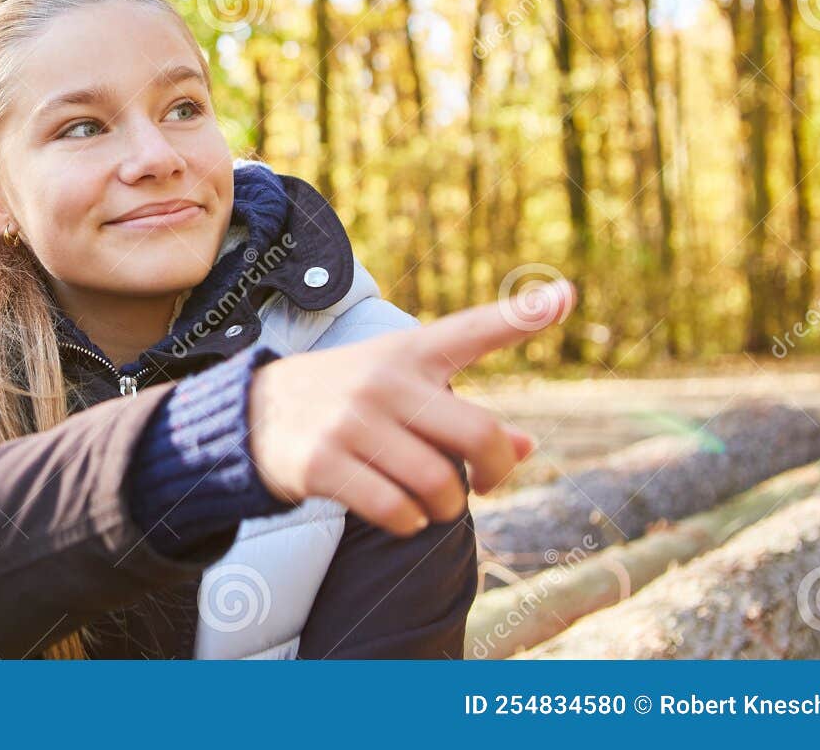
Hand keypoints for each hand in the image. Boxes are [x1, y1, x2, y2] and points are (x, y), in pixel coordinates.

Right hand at [247, 280, 573, 535]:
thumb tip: (526, 446)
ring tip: (429, 503)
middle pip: (478, 435)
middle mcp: (384, 380)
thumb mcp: (400, 389)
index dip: (522, 316)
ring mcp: (352, 421)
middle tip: (486, 483)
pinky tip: (395, 512)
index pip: (473, 330)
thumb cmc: (347, 400)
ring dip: (445, 509)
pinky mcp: (324, 462)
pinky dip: (407, 523)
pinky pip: (396, 511)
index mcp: (410, 352)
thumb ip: (462, 414)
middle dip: (495, 472)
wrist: (252, 414)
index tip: (567, 296)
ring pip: (440, 486)